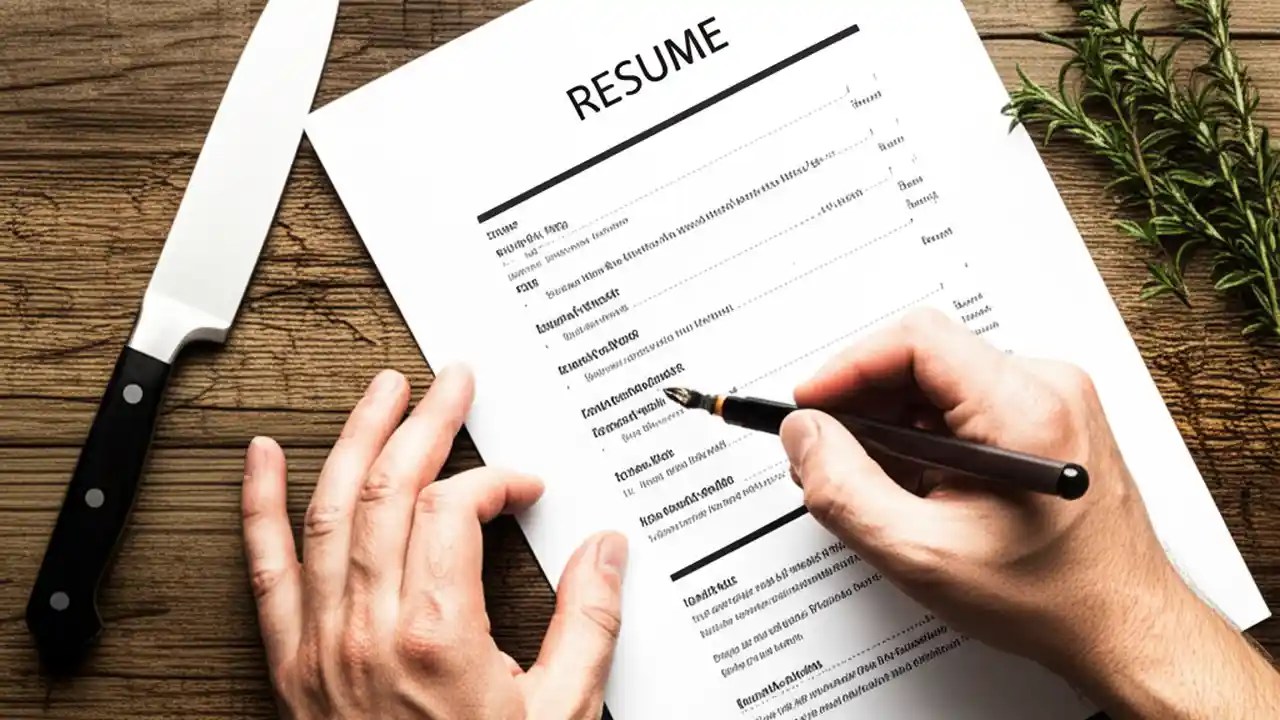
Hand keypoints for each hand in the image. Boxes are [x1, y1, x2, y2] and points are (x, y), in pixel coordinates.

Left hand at [240, 366, 627, 718]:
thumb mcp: (560, 716)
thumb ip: (588, 625)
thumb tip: (606, 551)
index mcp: (437, 634)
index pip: (456, 509)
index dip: (496, 478)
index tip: (524, 484)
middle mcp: (368, 627)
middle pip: (388, 490)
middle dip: (425, 423)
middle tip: (451, 383)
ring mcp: (321, 642)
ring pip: (328, 510)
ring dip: (355, 438)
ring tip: (380, 391)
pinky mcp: (291, 661)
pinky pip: (266, 568)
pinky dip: (258, 504)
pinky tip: (263, 457)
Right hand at [779, 308, 1279, 716]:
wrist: (1122, 628)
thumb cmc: (1052, 598)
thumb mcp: (922, 554)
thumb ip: (846, 490)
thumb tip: (805, 436)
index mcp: (1026, 407)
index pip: (916, 340)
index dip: (848, 366)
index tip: (810, 403)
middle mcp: (1046, 389)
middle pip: (924, 359)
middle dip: (862, 403)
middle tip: (825, 452)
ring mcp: (1051, 402)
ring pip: (939, 384)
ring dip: (890, 424)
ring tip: (869, 482)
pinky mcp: (1046, 421)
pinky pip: (963, 406)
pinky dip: (922, 438)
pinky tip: (911, 485)